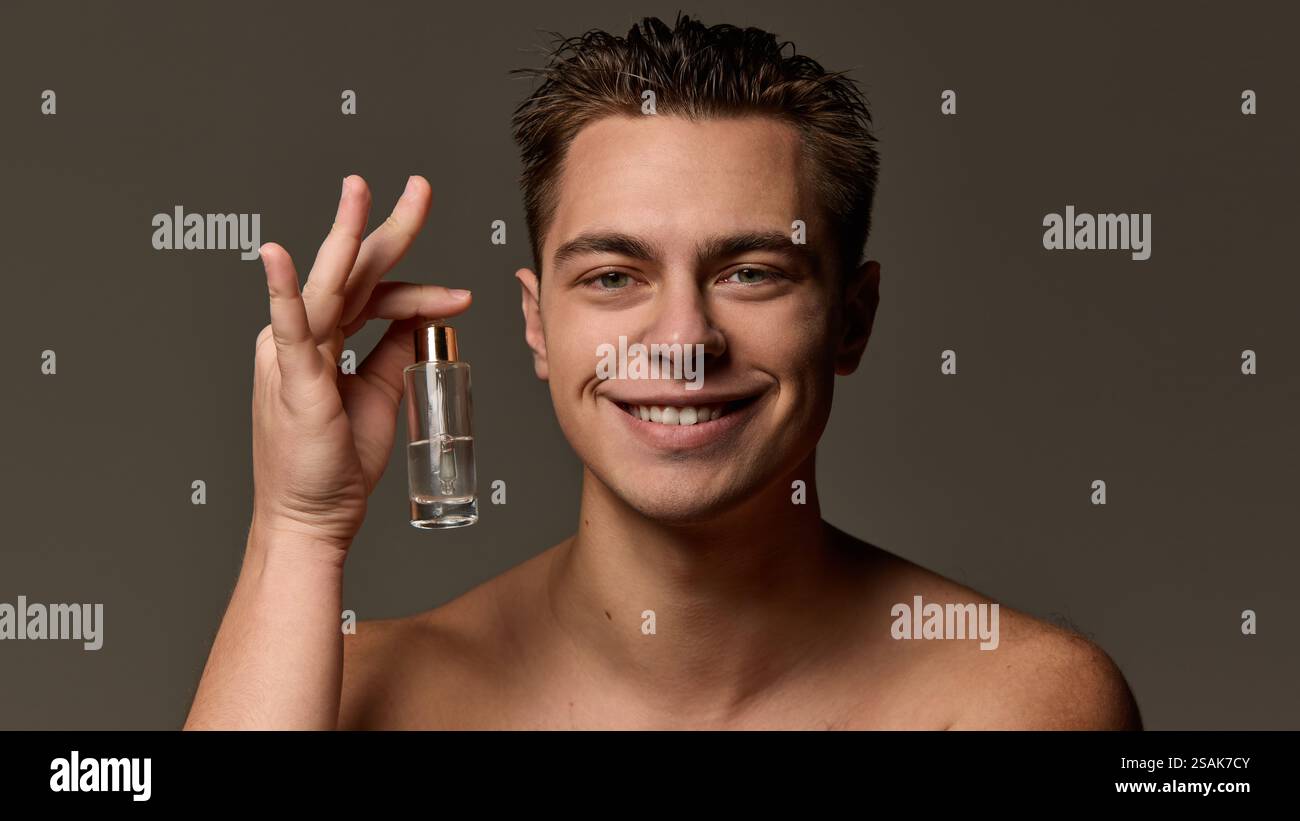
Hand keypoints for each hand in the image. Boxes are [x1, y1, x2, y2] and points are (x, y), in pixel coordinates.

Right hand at [251, 174, 471, 556]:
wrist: (314, 515)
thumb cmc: (338, 461)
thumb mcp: (379, 392)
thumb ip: (394, 350)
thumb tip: (423, 317)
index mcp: (322, 339)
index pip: (374, 295)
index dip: (421, 291)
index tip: (463, 298)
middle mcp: (303, 337)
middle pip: (353, 271)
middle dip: (387, 227)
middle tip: (419, 187)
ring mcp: (293, 354)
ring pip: (327, 284)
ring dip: (347, 235)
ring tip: (362, 193)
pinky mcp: (291, 379)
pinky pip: (289, 328)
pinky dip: (285, 290)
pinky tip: (281, 257)